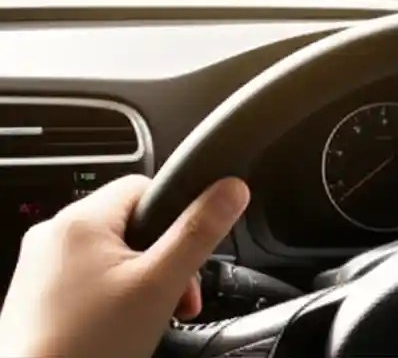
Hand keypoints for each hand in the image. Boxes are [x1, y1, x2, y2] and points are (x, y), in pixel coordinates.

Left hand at [0, 175, 249, 357]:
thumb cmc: (89, 346)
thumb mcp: (160, 284)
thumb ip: (198, 233)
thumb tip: (231, 189)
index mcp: (79, 221)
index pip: (144, 186)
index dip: (175, 216)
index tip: (184, 254)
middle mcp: (51, 236)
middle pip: (130, 224)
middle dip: (161, 259)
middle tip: (174, 297)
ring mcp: (39, 266)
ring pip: (110, 253)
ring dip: (140, 279)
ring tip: (148, 315)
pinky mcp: (36, 294)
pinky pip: (86, 277)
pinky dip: (111, 294)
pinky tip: (119, 324)